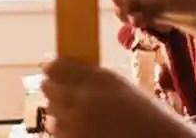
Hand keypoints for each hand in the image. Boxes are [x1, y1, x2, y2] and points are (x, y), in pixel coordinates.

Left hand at [41, 59, 184, 137]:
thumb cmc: (147, 116)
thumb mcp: (122, 87)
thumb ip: (94, 79)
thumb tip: (67, 74)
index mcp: (98, 78)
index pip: (58, 65)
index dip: (51, 66)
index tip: (49, 68)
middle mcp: (84, 99)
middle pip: (48, 87)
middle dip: (53, 89)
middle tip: (59, 91)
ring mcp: (76, 124)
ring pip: (51, 113)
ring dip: (58, 113)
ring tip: (75, 116)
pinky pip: (57, 135)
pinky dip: (64, 133)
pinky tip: (79, 131)